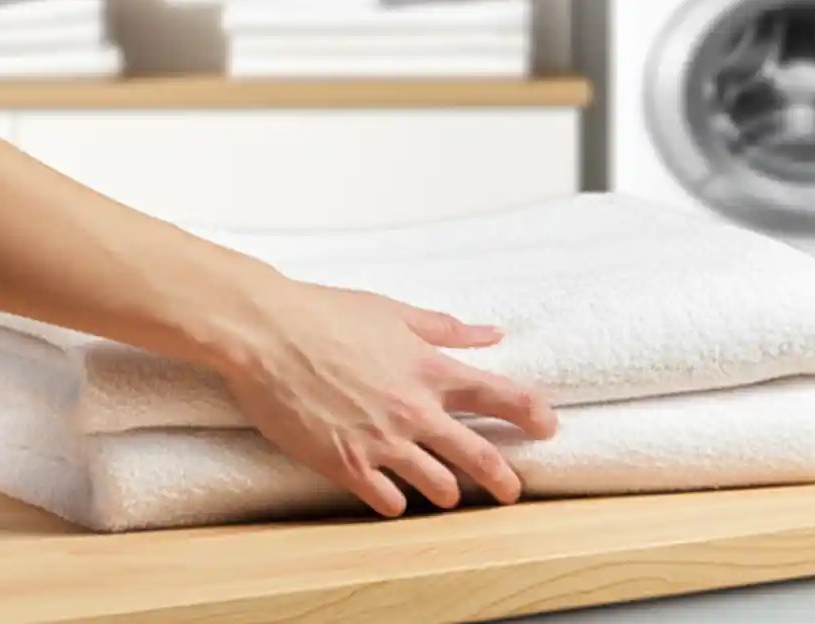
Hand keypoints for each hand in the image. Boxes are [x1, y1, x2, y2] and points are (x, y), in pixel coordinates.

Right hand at [223, 280, 557, 516]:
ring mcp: (382, 442)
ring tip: (447, 493)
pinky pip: (387, 500)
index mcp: (430, 369)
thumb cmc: (326, 314)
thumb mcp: (393, 312)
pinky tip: (393, 496)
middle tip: (512, 491)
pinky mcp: (346, 464)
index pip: (501, 396)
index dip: (532, 414)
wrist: (266, 334)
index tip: (547, 427)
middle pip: (481, 455)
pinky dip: (395, 502)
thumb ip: (445, 328)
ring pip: (439, 487)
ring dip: (448, 492)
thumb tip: (491, 334)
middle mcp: (415, 410)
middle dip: (504, 478)